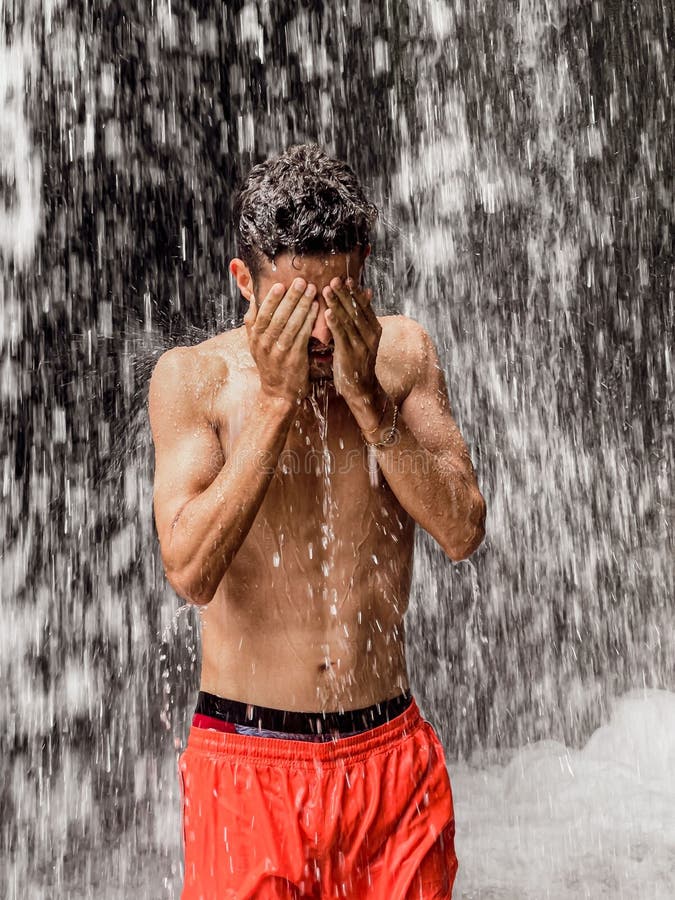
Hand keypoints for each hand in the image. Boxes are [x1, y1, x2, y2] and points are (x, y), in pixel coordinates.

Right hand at [244, 278, 318, 403]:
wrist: (278, 393)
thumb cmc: (270, 363)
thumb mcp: (256, 344)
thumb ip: (255, 322)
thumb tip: (254, 297)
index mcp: (255, 338)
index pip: (261, 314)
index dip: (270, 299)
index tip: (279, 284)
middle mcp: (264, 344)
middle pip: (277, 316)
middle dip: (290, 297)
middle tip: (301, 281)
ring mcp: (278, 353)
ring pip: (290, 325)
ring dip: (302, 305)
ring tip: (312, 290)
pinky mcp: (293, 359)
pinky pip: (302, 336)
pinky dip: (309, 320)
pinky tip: (316, 309)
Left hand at [323, 277, 380, 402]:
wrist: (362, 390)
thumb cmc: (359, 361)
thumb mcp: (365, 337)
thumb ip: (363, 316)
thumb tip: (367, 292)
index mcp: (375, 329)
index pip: (364, 306)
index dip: (355, 292)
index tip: (346, 279)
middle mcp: (371, 336)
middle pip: (356, 310)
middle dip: (345, 294)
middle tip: (334, 279)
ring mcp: (361, 346)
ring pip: (348, 321)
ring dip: (337, 304)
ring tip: (327, 290)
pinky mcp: (350, 355)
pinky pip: (341, 336)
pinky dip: (334, 323)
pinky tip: (327, 313)